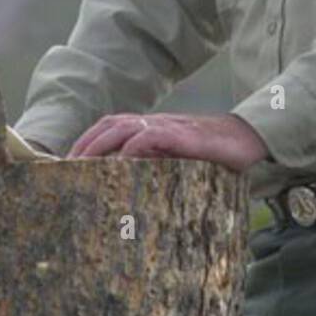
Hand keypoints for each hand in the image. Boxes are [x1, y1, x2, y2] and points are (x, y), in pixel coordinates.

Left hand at [66, 112, 269, 171]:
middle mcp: (157, 123)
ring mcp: (170, 127)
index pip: (111, 126)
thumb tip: (129, 192)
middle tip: (67, 168)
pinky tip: (122, 162)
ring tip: (83, 165)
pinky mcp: (184, 136)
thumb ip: (156, 168)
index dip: (87, 141)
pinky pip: (151, 136)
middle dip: (85, 143)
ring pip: (124, 126)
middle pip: (110, 124)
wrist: (249, 138)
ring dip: (100, 144)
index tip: (69, 164)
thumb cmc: (215, 155)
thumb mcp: (180, 161)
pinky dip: (133, 147)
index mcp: (153, 128)